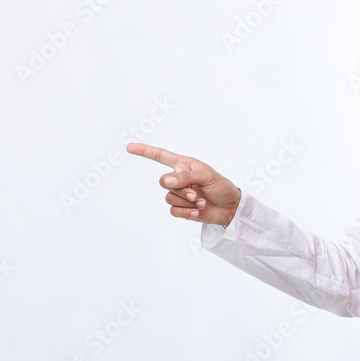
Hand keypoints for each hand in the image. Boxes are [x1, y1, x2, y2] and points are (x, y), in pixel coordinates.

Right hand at [126, 143, 241, 225]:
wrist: (230, 207)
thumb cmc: (221, 187)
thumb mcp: (207, 176)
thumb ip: (186, 176)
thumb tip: (168, 182)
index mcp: (184, 165)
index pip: (160, 156)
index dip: (144, 151)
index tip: (129, 148)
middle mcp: (179, 178)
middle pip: (164, 182)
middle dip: (180, 189)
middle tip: (197, 194)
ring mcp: (179, 194)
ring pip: (168, 197)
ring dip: (186, 202)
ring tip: (201, 202)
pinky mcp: (181, 208)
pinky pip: (173, 211)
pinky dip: (186, 212)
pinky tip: (198, 211)